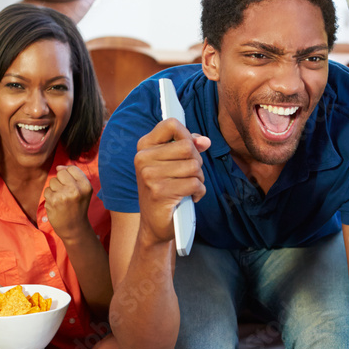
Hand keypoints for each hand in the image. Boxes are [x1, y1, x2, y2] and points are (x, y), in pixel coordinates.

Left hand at [43, 165, 95, 241]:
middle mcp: (75, 189)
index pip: (72, 168)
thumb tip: (58, 167)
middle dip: (61, 181)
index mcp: (86, 186)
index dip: (69, 175)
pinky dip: (50, 196)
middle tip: (66, 193)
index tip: (71, 185)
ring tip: (61, 199)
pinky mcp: (52, 201)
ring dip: (54, 189)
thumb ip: (74, 176)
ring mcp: (63, 195)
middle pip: (61, 173)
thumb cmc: (78, 206)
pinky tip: (56, 204)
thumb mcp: (84, 190)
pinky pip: (47, 190)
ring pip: (52, 181)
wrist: (73, 227)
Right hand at [133, 119, 210, 244]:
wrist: (154, 224)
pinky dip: (199, 192)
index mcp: (144, 147)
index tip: (190, 148)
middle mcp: (143, 158)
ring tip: (189, 188)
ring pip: (194, 166)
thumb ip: (187, 147)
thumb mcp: (171, 164)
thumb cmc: (165, 190)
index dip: (187, 134)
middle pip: (187, 147)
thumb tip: (205, 141)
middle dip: (197, 162)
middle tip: (190, 175)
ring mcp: (150, 176)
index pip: (171, 124)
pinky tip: (190, 197)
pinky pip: (195, 184)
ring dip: (199, 179)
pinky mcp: (160, 192)